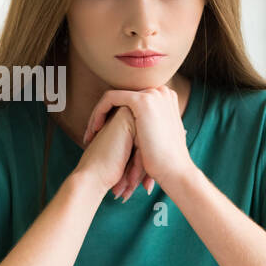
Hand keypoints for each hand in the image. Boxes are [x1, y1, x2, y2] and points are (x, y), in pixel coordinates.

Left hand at [81, 85, 195, 200]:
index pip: (131, 101)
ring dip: (98, 115)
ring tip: (91, 135)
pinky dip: (99, 112)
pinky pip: (110, 99)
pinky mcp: (143, 100)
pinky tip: (95, 130)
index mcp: (165, 100)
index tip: (101, 132)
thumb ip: (149, 126)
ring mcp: (153, 95)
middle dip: (104, 115)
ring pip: (114, 98)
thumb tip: (141, 127)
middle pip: (122, 99)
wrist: (174, 172)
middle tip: (91, 133)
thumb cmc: (164, 162)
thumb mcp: (158, 138)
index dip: (114, 115)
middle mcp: (161, 93)